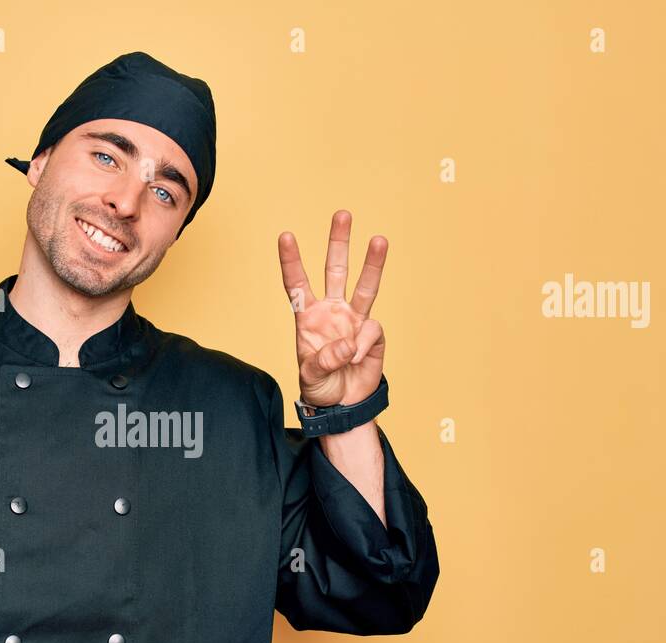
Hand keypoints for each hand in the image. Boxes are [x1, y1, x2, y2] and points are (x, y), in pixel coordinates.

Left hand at [278, 210, 385, 406]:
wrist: (343, 404)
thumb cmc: (319, 387)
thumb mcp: (310, 376)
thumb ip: (324, 360)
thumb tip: (348, 343)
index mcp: (308, 317)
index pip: (297, 284)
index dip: (291, 261)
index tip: (286, 236)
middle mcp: (332, 311)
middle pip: (335, 270)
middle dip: (338, 242)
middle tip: (342, 214)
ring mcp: (354, 320)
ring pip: (364, 285)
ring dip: (372, 263)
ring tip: (379, 239)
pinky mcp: (372, 334)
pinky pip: (371, 331)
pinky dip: (362, 346)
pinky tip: (356, 361)